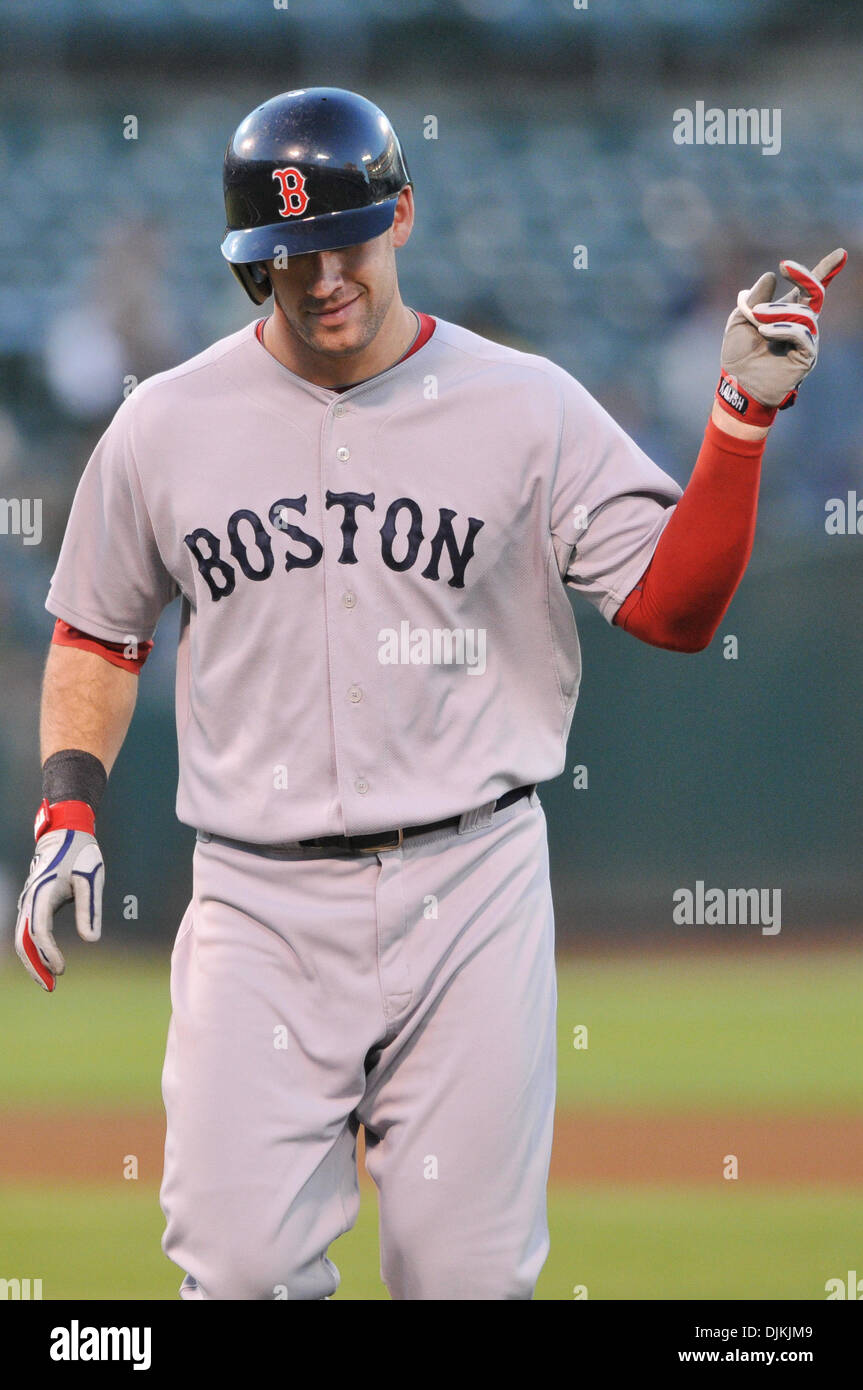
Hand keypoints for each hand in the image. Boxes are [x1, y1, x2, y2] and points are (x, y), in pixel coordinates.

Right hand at [15, 808, 103, 991]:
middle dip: (35, 966)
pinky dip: (34, 949)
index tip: (61, 969)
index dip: (48, 953)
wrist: (66, 833)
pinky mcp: (34, 902)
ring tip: (50, 981)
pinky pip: (28, 931)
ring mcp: (29, 901)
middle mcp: (30, 900)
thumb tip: (91, 940)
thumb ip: (89, 909)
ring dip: (33, 961)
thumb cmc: (82, 854)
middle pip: (24, 941)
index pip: (39, 931)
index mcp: (42, 894)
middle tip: (51, 987)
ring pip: (23, 938)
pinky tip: (47, 962)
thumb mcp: (91, 879)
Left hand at [716, 248, 846, 427]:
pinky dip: (783, 328)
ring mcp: (806, 340)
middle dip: (804, 276)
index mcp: (787, 313)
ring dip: (778, 311)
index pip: (809, 289)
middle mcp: (801, 324)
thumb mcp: (740, 319)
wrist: (736, 385)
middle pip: (815, 293)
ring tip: (757, 319)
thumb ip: (755, 298)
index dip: (826, 271)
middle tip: (785, 265)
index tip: (840, 254)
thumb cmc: (738, 355)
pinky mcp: (807, 356)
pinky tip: (766, 331)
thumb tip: (771, 276)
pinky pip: (802, 333)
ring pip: (804, 313)